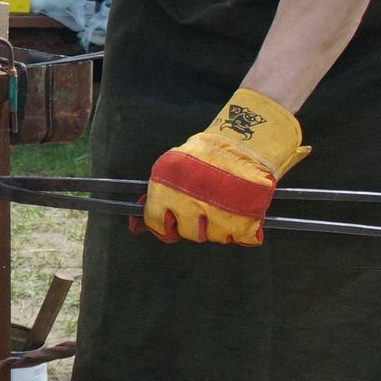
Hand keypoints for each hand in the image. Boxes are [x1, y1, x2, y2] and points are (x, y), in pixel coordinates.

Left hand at [140, 87, 309, 246]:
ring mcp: (216, 215)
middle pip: (189, 233)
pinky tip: (242, 210)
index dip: (164, 224)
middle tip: (206, 204)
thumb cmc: (205, 154)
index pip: (155, 224)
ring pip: (215, 237)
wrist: (242, 142)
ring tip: (225, 202)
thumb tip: (135, 226)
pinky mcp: (245, 221)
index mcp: (165, 190)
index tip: (172, 221)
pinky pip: (241, 238)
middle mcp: (188, 204)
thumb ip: (156, 198)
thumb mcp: (171, 169)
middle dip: (196, 223)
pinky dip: (244, 229)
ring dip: (221, 225)